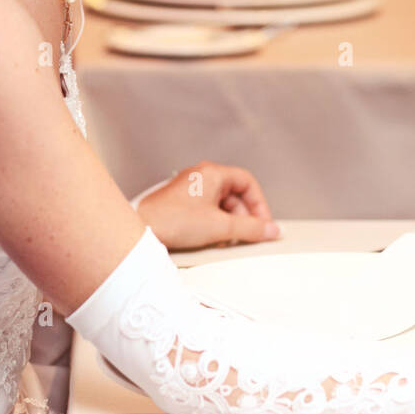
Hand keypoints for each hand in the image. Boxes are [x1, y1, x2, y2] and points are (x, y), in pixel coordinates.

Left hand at [135, 160, 281, 251]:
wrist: (142, 229)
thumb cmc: (174, 221)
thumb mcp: (220, 227)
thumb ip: (251, 228)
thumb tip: (272, 230)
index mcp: (212, 173)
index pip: (247, 182)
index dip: (259, 204)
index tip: (263, 223)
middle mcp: (201, 176)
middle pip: (235, 194)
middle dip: (244, 216)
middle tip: (248, 235)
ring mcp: (190, 188)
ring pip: (221, 203)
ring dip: (229, 222)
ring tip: (228, 240)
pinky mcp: (181, 202)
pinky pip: (207, 209)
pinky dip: (215, 223)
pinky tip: (213, 239)